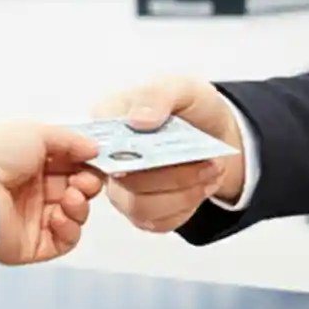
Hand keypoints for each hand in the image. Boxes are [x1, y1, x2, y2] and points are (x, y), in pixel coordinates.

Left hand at [0, 120, 103, 264]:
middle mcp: (33, 191)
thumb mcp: (36, 133)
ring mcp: (33, 219)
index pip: (72, 166)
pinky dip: (69, 229)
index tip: (97, 161)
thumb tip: (95, 149)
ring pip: (75, 216)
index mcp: (33, 163)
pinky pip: (64, 242)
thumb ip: (71, 140)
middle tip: (84, 182)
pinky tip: (59, 216)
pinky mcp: (32, 245)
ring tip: (70, 198)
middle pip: (77, 191)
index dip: (88, 164)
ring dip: (80, 206)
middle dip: (88, 185)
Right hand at [92, 76, 245, 232]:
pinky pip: (158, 221)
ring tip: (212, 171)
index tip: (151, 151)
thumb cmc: (190, 108)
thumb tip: (137, 120)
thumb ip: (158, 95)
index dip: (115, 152)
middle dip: (171, 175)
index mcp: (107, 120)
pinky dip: (188, 204)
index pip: (92, 142)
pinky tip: (205, 184)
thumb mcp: (182, 88)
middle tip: (207, 162)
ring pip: (141, 206)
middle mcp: (108, 158)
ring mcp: (122, 189)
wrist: (215, 134)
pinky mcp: (142, 212)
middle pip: (124, 180)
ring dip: (183, 192)